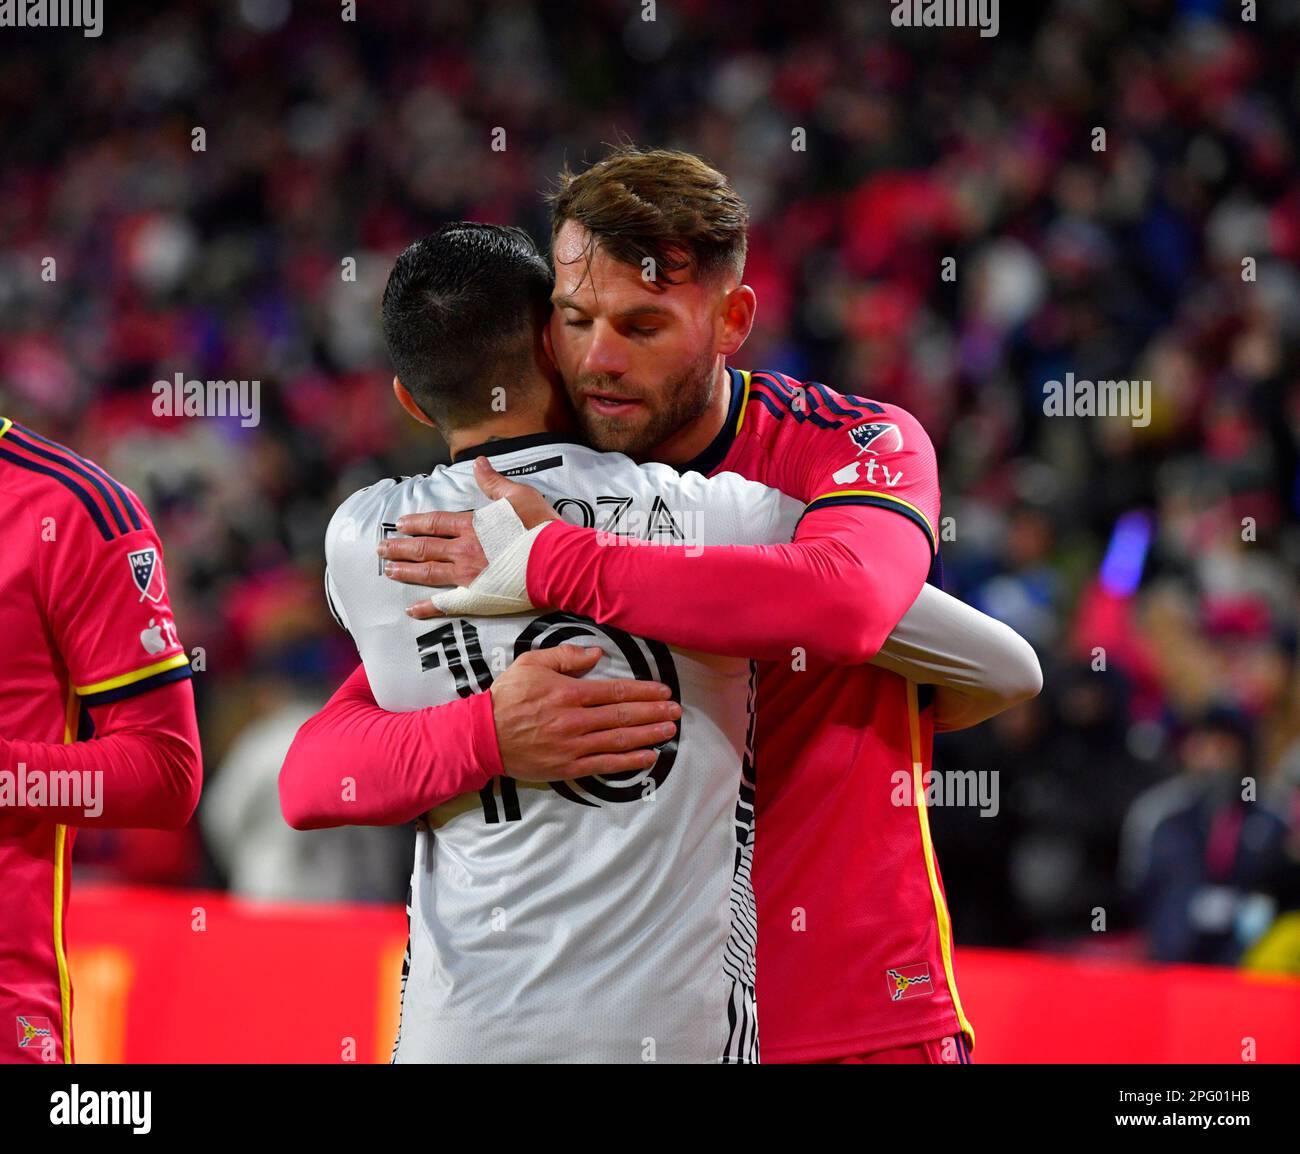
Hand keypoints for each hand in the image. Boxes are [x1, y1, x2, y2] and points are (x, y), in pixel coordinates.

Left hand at [378, 456, 560, 616]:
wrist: (557, 561)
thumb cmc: (541, 528)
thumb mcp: (519, 496)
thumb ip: (494, 482)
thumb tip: (478, 462)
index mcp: (473, 526)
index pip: (436, 522)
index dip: (417, 522)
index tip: (400, 523)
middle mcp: (464, 550)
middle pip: (425, 548)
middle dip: (401, 547)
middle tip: (381, 548)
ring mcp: (468, 576)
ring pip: (428, 573)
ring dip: (406, 572)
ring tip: (388, 570)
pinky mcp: (477, 597)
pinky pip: (446, 604)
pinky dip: (427, 608)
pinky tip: (412, 610)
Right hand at [489, 645, 679, 780]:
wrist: (483, 736)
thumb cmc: (507, 696)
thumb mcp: (531, 663)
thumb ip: (566, 656)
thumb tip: (597, 653)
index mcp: (569, 693)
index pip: (616, 692)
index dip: (643, 692)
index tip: (663, 691)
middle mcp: (575, 720)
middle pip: (623, 716)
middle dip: (654, 712)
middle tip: (676, 711)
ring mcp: (573, 746)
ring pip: (619, 740)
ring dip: (648, 735)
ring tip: (670, 731)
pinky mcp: (568, 767)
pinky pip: (605, 764)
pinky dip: (629, 761)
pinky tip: (648, 757)